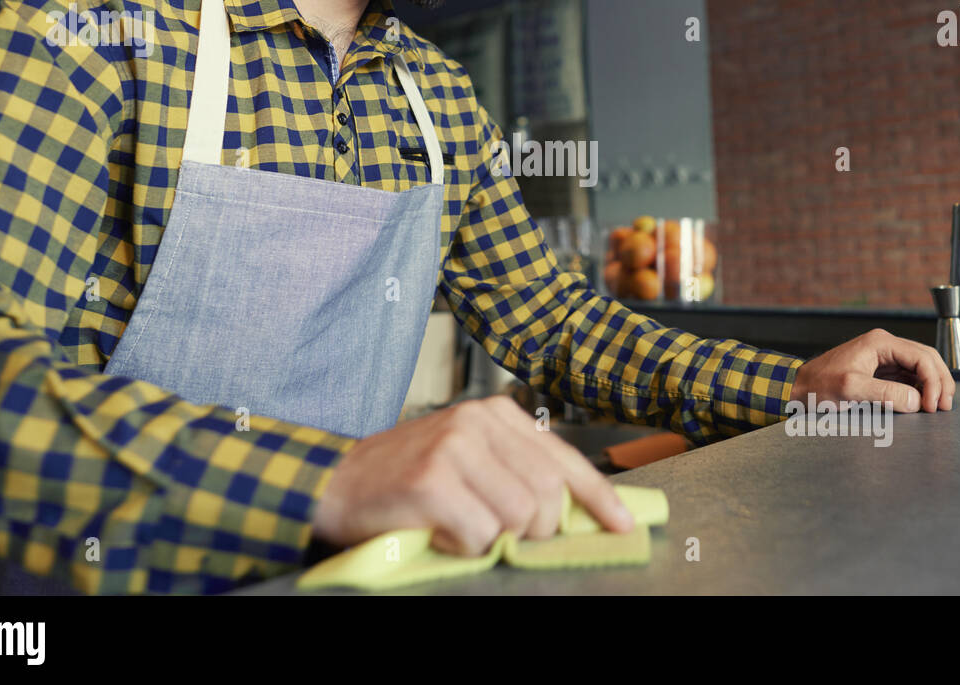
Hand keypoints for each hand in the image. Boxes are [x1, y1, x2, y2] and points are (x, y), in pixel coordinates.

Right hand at [311, 395, 634, 554]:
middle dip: (532, 529)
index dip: (599, 497)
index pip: (565, 459)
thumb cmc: (407, 478)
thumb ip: (517, 472)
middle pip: (548, 494)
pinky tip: (437, 529)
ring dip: (490, 537)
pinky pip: (479, 534)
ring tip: (458, 524)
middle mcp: (478, 422)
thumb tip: (574, 511)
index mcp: (495, 414)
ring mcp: (454, 447)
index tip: (622, 524)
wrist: (337, 482)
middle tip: (497, 532)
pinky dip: (461, 546)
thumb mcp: (470, 459)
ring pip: (517, 517)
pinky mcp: (432, 479)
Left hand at [789, 328, 954, 412]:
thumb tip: (916, 400)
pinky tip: (925, 402)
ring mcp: (884, 358)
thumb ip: (885, 394)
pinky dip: (921, 389)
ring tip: (940, 406)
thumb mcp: (851, 390)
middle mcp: (885, 345)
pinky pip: (909, 377)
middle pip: (926, 358)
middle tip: (945, 406)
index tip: (934, 405)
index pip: (921, 357)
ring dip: (933, 385)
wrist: (799, 388)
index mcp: (880, 342)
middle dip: (940, 381)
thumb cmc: (819, 385)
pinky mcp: (881, 371)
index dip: (934, 381)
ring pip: (921, 367)